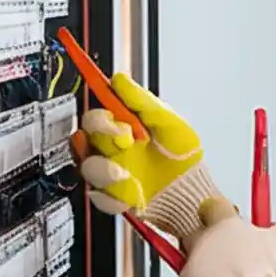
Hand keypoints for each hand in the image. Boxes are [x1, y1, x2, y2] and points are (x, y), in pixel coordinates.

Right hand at [74, 73, 223, 239]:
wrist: (190, 192)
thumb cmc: (184, 156)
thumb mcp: (169, 122)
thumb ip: (143, 101)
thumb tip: (120, 80)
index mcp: (125, 129)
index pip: (98, 116)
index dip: (100, 117)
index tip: (114, 118)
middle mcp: (114, 149)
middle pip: (85, 138)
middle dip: (102, 137)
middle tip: (123, 140)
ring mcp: (112, 173)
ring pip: (88, 167)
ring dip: (105, 169)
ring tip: (127, 173)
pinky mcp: (114, 196)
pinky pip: (99, 196)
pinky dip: (113, 196)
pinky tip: (132, 193)